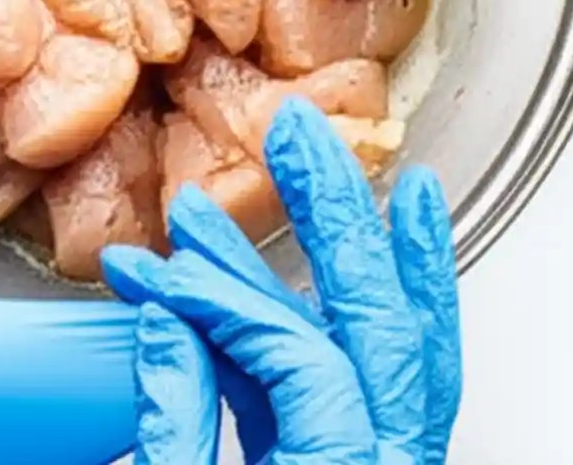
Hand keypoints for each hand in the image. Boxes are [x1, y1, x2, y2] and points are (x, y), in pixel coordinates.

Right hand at [105, 98, 461, 463]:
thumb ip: (175, 427)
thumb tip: (167, 322)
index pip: (300, 357)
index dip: (226, 301)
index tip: (164, 274)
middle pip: (381, 321)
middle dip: (336, 217)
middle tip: (298, 139)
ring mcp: (390, 463)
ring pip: (408, 342)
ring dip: (382, 246)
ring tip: (357, 171)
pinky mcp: (367, 462)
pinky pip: (389, 376)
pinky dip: (379, 307)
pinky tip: (366, 253)